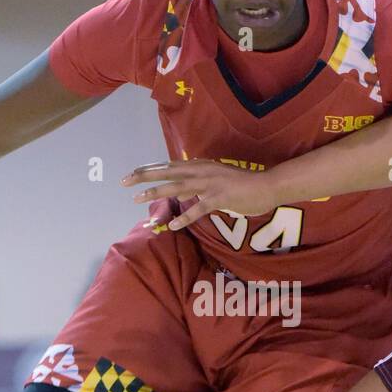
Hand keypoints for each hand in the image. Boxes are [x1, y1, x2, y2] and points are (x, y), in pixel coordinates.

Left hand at [121, 159, 278, 230]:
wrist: (267, 186)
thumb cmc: (243, 184)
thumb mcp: (217, 179)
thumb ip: (198, 183)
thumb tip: (182, 190)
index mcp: (201, 166)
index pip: (169, 166)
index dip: (150, 169)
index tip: (132, 174)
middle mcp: (202, 171)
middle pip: (168, 173)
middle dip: (144, 176)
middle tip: (124, 181)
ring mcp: (211, 184)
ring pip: (178, 187)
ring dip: (157, 192)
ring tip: (138, 199)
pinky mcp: (221, 198)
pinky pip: (199, 209)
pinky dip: (185, 217)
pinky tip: (173, 225)